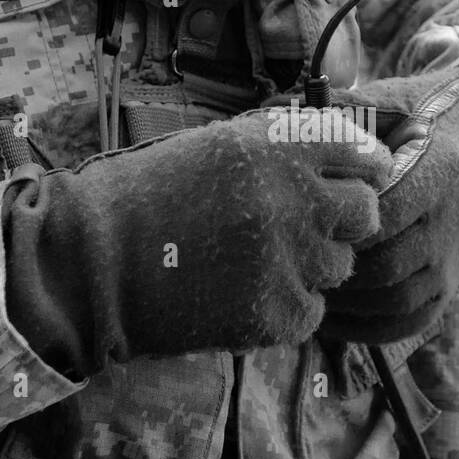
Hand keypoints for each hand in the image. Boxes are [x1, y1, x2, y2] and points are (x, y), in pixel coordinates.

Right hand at [4, 108, 391, 366]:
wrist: (93, 262)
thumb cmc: (151, 196)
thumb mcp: (219, 145)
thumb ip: (286, 144)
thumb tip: (356, 153)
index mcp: (274, 146)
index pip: (360, 151)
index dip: (364, 166)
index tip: (358, 176)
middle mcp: (288, 198)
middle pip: (365, 212)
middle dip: (343, 220)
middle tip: (306, 226)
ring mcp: (284, 260)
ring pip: (340, 266)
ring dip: (313, 265)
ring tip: (257, 260)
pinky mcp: (273, 313)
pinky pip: (313, 311)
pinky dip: (288, 307)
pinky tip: (244, 293)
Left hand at [318, 69, 458, 343]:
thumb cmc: (425, 118)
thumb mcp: (390, 102)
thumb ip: (341, 110)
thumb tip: (275, 112)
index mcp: (437, 172)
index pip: (385, 214)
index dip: (340, 225)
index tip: (302, 221)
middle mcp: (451, 222)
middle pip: (388, 265)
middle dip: (336, 271)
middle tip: (292, 266)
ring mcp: (454, 259)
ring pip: (398, 299)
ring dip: (348, 305)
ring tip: (305, 292)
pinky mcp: (451, 284)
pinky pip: (412, 321)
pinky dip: (370, 329)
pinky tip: (333, 319)